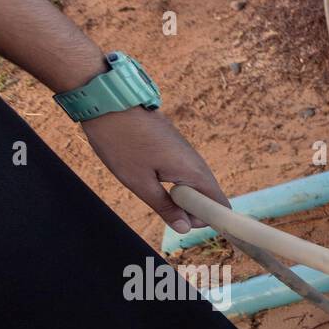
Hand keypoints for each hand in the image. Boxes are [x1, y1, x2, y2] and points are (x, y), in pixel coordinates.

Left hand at [82, 107, 228, 232]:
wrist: (108, 100)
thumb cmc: (121, 142)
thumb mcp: (139, 182)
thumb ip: (165, 207)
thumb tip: (184, 228)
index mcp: (194, 173)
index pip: (220, 205)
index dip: (206, 220)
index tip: (180, 220)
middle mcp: (197, 162)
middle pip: (209, 197)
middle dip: (191, 210)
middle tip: (161, 207)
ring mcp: (187, 153)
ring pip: (196, 185)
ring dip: (181, 197)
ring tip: (153, 190)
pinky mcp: (176, 147)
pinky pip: (186, 173)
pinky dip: (175, 183)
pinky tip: (150, 175)